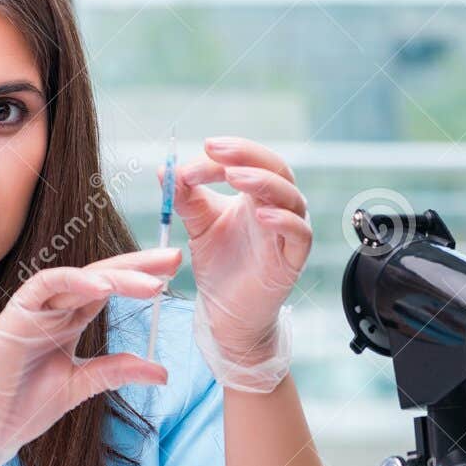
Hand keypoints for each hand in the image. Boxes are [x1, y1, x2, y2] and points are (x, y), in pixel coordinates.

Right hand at [0, 247, 181, 465]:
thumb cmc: (18, 410)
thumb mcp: (79, 387)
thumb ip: (115, 372)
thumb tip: (162, 372)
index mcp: (65, 325)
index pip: (106, 290)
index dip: (138, 278)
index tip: (172, 272)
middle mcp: (50, 311)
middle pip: (98, 276)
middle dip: (136, 265)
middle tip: (173, 257)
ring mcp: (32, 312)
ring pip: (78, 278)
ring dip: (115, 276)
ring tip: (151, 283)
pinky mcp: (14, 318)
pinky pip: (44, 286)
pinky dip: (73, 282)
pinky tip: (102, 287)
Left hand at [169, 136, 311, 384]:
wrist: (226, 313)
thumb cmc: (220, 266)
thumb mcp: (198, 225)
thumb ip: (186, 197)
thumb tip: (166, 169)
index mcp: (256, 195)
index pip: (250, 162)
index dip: (227, 154)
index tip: (199, 153)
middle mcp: (277, 208)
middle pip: (276, 169)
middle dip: (246, 156)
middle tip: (216, 152)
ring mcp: (287, 233)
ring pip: (291, 198)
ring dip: (263, 183)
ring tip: (234, 177)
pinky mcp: (293, 260)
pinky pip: (299, 234)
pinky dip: (284, 221)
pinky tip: (262, 215)